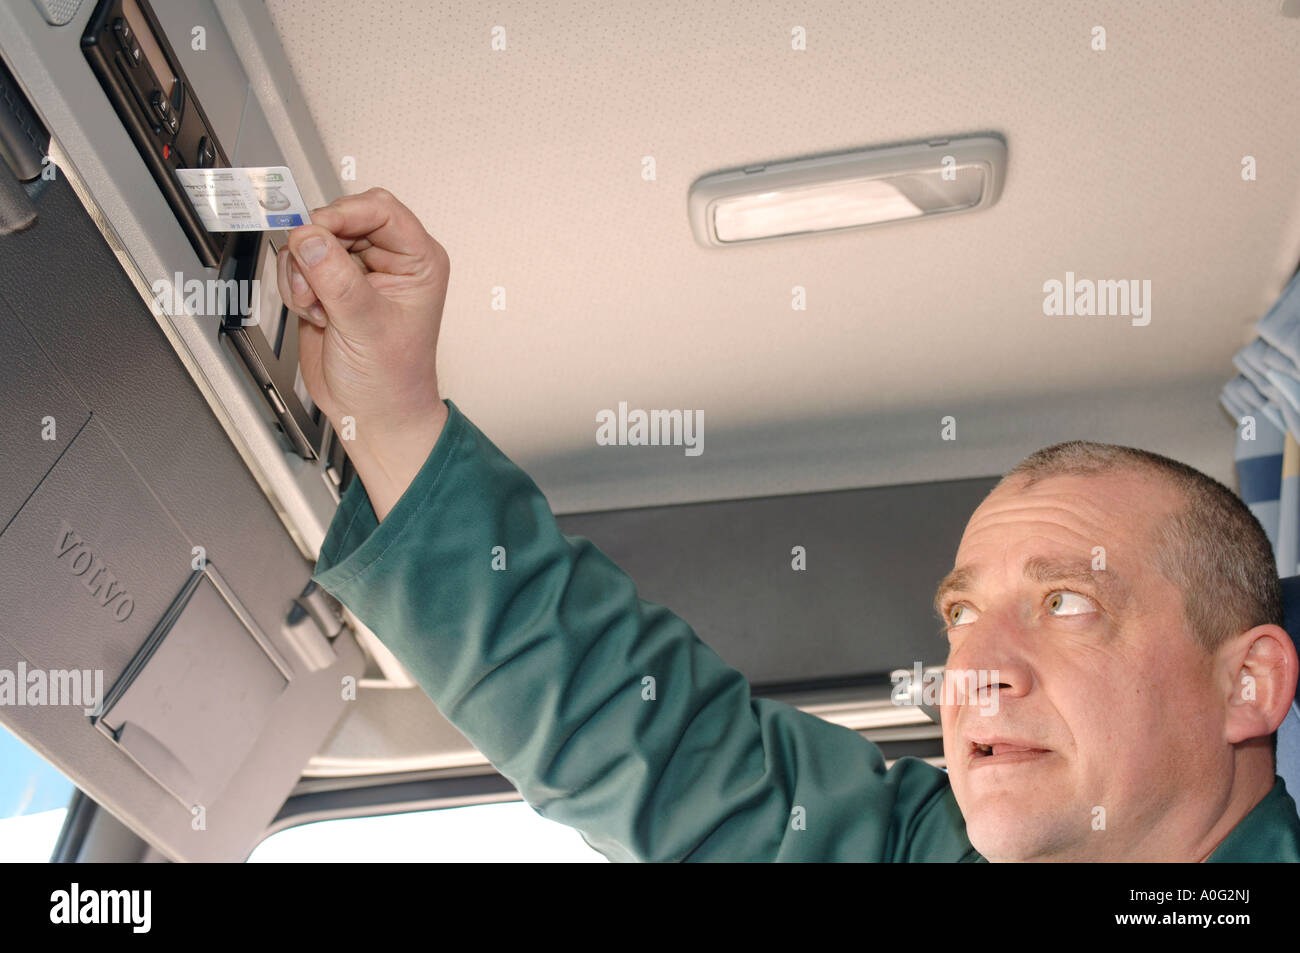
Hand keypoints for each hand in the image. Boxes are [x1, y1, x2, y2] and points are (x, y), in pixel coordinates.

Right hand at [276, 187, 450, 520]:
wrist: (372, 415)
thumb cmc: (393, 381)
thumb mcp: (366, 326)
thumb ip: (336, 278)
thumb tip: (309, 237)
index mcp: (417, 260)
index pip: (379, 209)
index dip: (344, 215)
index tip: (316, 234)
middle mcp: (388, 260)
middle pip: (338, 219)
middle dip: (317, 251)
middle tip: (316, 283)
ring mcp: (355, 271)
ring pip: (311, 240)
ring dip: (303, 274)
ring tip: (321, 309)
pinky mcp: (328, 285)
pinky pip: (297, 264)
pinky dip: (295, 287)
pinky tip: (315, 315)